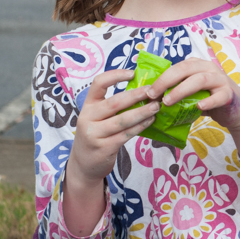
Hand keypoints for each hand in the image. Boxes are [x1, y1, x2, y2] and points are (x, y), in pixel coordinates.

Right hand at [66, 69, 159, 187]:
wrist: (83, 164)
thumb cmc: (96, 135)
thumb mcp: (98, 118)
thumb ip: (113, 107)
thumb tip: (143, 92)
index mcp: (87, 105)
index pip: (99, 83)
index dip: (116, 75)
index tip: (133, 74)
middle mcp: (88, 117)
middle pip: (115, 102)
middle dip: (136, 95)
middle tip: (153, 91)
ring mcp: (94, 133)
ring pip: (123, 119)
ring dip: (142, 112)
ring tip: (156, 107)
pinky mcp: (104, 147)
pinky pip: (126, 134)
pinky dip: (140, 127)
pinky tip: (150, 121)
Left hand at [148, 57, 239, 130]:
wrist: (236, 110)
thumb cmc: (210, 99)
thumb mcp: (192, 93)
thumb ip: (178, 91)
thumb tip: (153, 99)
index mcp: (198, 65)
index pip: (176, 67)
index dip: (161, 78)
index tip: (148, 91)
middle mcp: (209, 68)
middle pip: (186, 69)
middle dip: (167, 81)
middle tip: (153, 95)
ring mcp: (221, 80)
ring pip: (200, 80)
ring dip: (181, 90)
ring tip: (168, 102)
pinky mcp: (229, 94)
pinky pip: (218, 96)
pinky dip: (208, 101)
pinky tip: (199, 108)